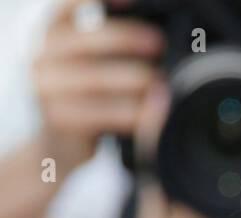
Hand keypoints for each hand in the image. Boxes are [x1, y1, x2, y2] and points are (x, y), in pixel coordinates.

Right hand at [31, 0, 163, 174]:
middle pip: (88, 39)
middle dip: (128, 38)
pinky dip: (132, 112)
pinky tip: (152, 110)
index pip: (67, 6)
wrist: (56, 146)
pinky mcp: (59, 120)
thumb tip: (155, 36)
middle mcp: (43, 57)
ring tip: (162, 83)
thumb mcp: (87, 66)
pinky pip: (102, 112)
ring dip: (136, 79)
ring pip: (97, 77)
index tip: (132, 0)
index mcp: (52, 35)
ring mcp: (47, 89)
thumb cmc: (84, 99)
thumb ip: (107, 47)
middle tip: (159, 43)